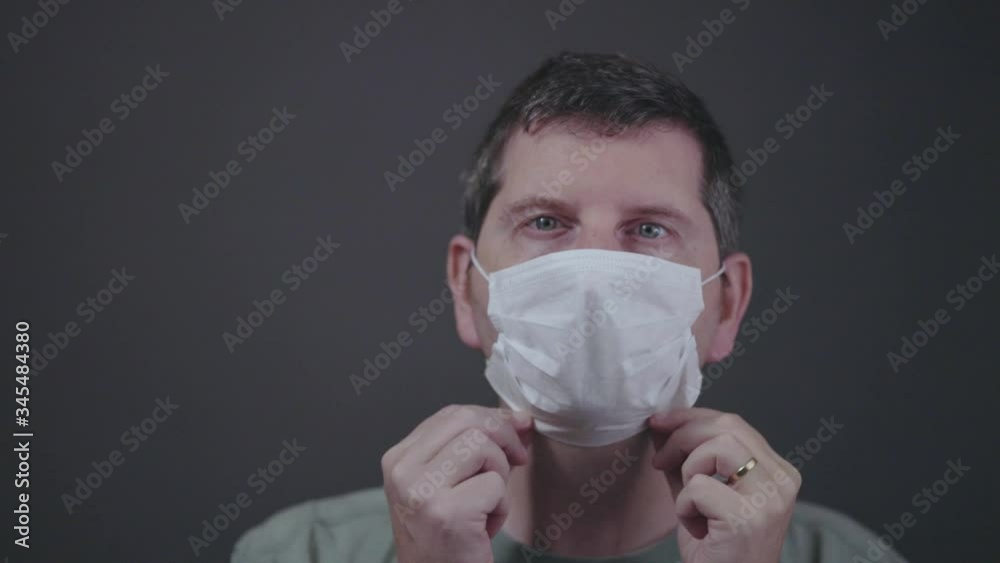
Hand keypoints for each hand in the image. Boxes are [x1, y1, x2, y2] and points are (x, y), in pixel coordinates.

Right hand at [382, 405, 533, 562]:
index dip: (492, 418)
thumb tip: (521, 418)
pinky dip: (501, 506)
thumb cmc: (449, 538)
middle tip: (517, 461)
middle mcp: (402, 470)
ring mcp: (421, 491)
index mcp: (399, 458)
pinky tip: (484, 527)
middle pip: (467, 420)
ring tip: (488, 503)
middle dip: (504, 437)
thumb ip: (481, 445)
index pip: (452, 414)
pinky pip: (494, 485)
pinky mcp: (447, 513)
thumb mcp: (455, 483)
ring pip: (482, 446)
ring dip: (500, 474)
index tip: (516, 432)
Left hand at [649, 408, 801, 562]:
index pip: (734, 423)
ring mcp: (770, 500)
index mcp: (777, 472)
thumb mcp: (701, 496)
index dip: (691, 417)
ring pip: (719, 447)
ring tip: (687, 499)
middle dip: (683, 434)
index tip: (660, 421)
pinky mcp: (749, 519)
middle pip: (727, 426)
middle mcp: (782, 481)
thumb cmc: (717, 550)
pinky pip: (701, 486)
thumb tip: (662, 426)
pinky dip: (684, 504)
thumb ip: (688, 461)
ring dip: (689, 468)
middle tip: (659, 457)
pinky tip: (695, 527)